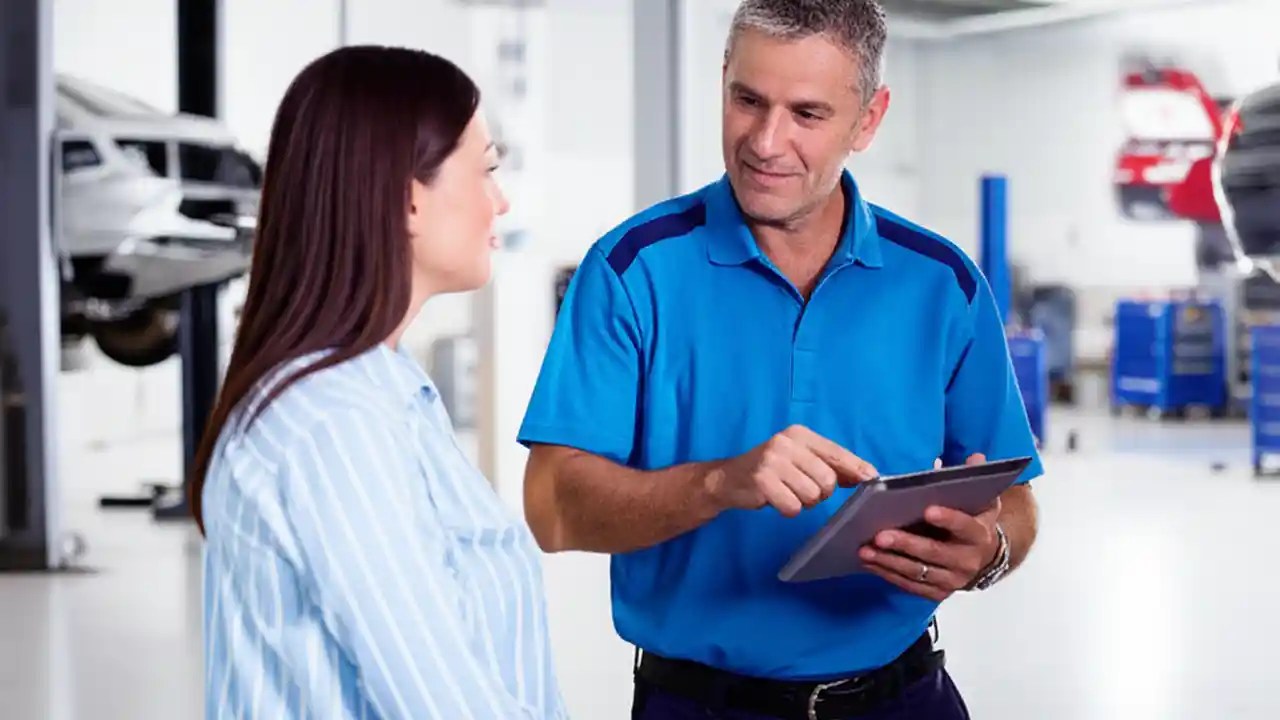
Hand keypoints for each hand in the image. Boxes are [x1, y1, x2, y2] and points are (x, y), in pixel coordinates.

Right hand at [706, 425, 877, 516]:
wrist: (729, 478)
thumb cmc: (771, 471)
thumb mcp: (800, 460)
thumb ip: (829, 464)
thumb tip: (865, 474)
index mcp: (799, 434)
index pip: (836, 452)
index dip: (855, 467)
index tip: (871, 478)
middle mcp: (786, 443)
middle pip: (827, 480)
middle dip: (820, 492)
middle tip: (802, 489)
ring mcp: (772, 460)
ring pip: (812, 495)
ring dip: (803, 502)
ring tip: (788, 493)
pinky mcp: (761, 480)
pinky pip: (792, 506)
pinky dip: (788, 509)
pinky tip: (776, 499)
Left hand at [857, 453, 1001, 601]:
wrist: (985, 558)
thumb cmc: (974, 521)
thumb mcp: (982, 500)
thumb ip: (975, 479)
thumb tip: (976, 458)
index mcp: (980, 535)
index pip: (965, 526)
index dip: (948, 518)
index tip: (928, 510)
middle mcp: (968, 561)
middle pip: (934, 553)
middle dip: (906, 544)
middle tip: (880, 535)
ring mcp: (952, 580)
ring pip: (918, 572)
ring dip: (889, 561)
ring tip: (865, 550)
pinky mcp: (938, 592)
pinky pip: (910, 585)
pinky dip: (888, 574)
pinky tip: (869, 562)